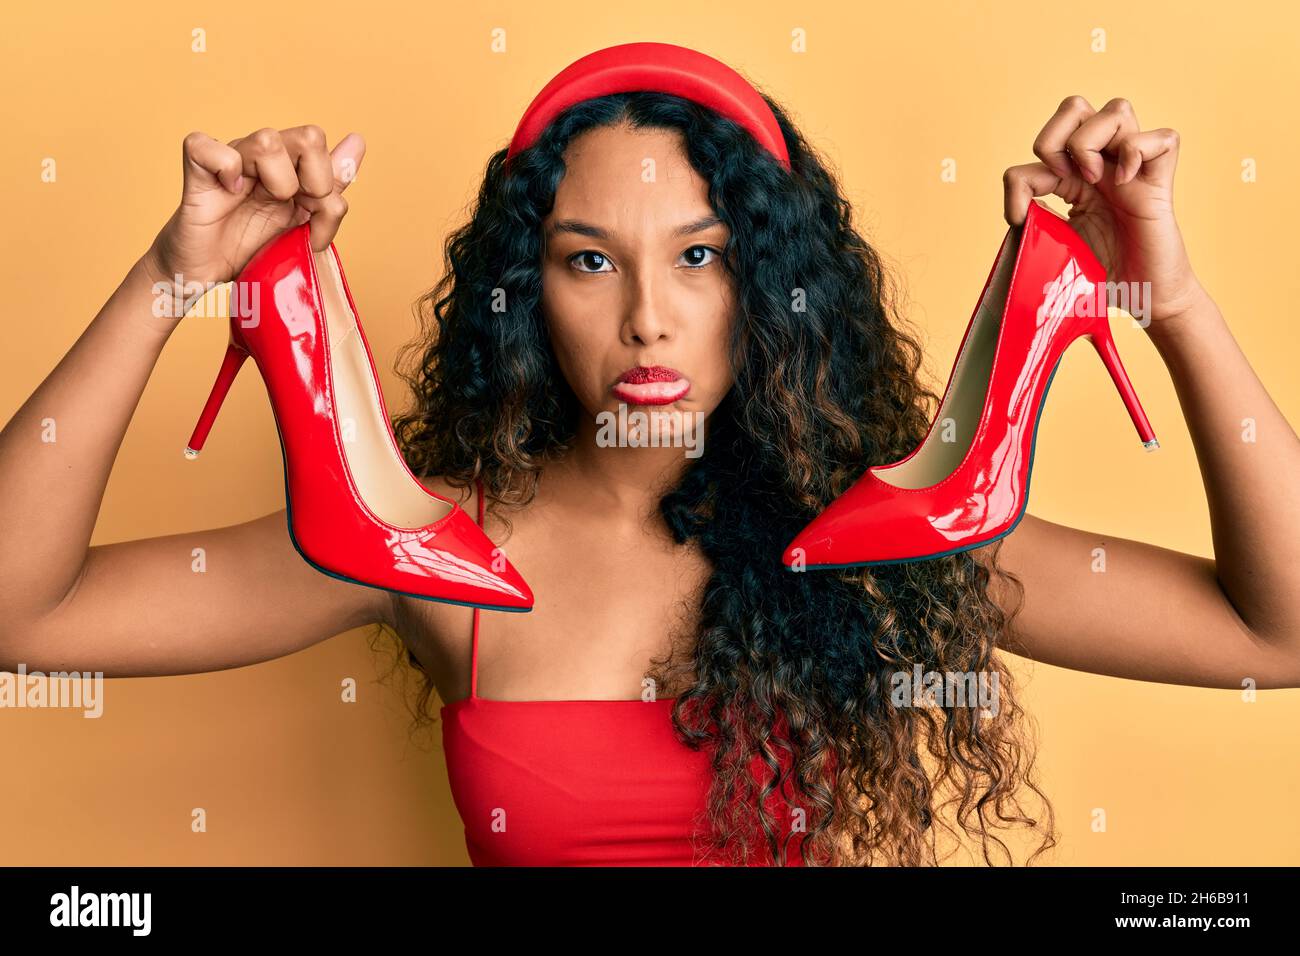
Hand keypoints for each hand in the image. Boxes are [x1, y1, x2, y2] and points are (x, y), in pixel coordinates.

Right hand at [143, 125, 364, 314]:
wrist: (206, 274)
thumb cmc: (250, 247)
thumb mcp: (303, 226)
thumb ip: (331, 189)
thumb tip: (357, 143)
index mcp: (293, 166)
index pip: (326, 148)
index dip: (329, 189)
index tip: (316, 227)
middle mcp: (265, 155)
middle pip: (310, 136)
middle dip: (314, 183)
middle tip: (294, 209)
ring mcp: (233, 157)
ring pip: (269, 141)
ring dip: (277, 183)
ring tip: (260, 204)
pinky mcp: (198, 166)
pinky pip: (210, 144)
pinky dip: (226, 169)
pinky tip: (229, 193)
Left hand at [1002, 96, 1205, 326]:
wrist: (1145, 297)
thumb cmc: (1103, 274)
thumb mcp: (1056, 246)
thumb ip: (1035, 223)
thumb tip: (1018, 213)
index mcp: (1073, 179)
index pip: (1039, 149)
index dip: (1019, 182)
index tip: (1022, 218)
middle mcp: (1103, 164)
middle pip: (1075, 106)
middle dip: (1056, 136)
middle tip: (1062, 178)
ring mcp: (1133, 168)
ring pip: (1116, 109)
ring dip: (1093, 142)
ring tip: (1095, 181)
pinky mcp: (1161, 180)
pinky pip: (1163, 137)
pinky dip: (1139, 151)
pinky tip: (1128, 181)